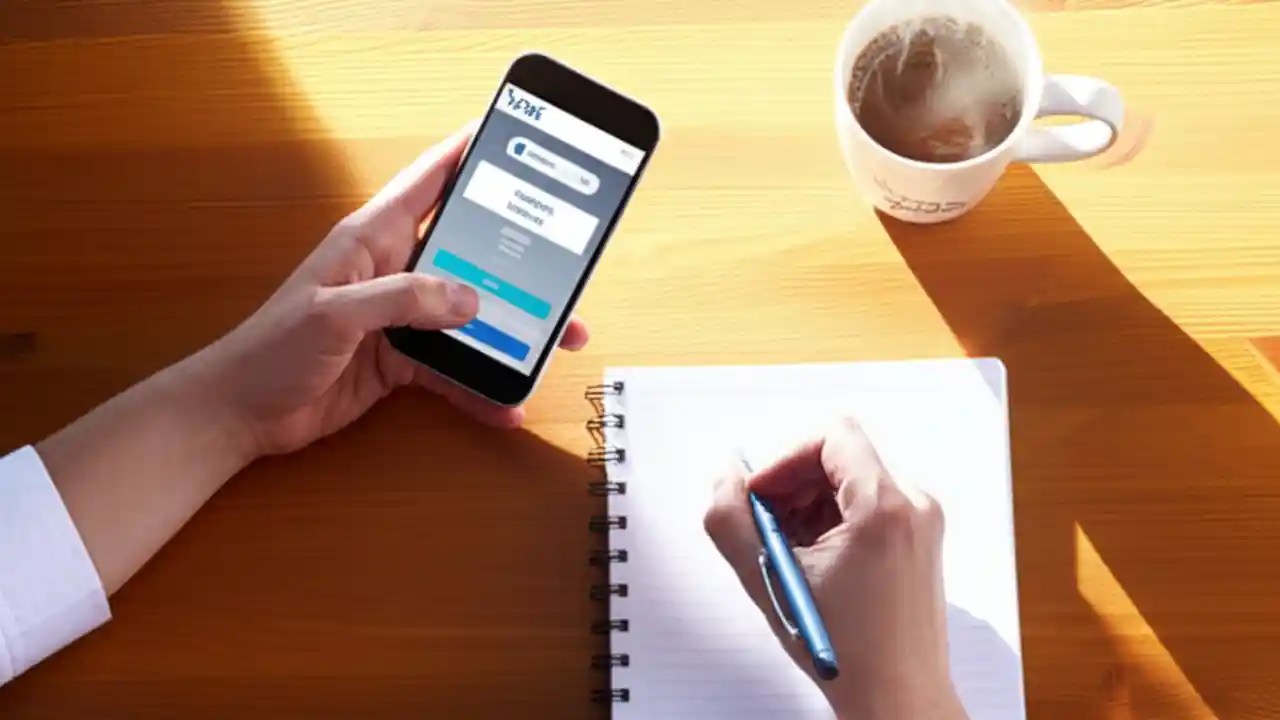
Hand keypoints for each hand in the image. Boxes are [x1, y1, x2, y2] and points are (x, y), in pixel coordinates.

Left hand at [192, 124, 588, 456]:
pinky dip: (479, 386)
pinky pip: (452, 368)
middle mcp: (392, 271)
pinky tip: (505, 402)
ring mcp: (398, 316)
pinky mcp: (399, 359)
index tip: (511, 136)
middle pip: (467, 254)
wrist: (239, 413)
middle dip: (516, 260)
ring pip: (469, 314)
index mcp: (371, 239)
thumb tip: (468, 299)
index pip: (430, 182)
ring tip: (554, 341)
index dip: (468, 154)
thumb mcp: (334, 314)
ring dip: (509, 329)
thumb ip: (402, 299)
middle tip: (565, 268)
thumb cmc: (270, 351)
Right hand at [703, 419, 968, 719]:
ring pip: (850, 479)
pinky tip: (814, 560)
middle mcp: (913, 505)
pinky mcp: (918, 538)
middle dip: (793, 484)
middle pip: (840, 455)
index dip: (784, 458)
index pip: (831, 435)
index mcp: (884, 507)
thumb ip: (731, 520)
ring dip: (809, 504)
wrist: (897, 698)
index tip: (762, 494)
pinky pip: (867, 503)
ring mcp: (921, 522)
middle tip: (767, 526)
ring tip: (790, 552)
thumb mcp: (770, 579)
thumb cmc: (847, 652)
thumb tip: (724, 479)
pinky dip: (832, 519)